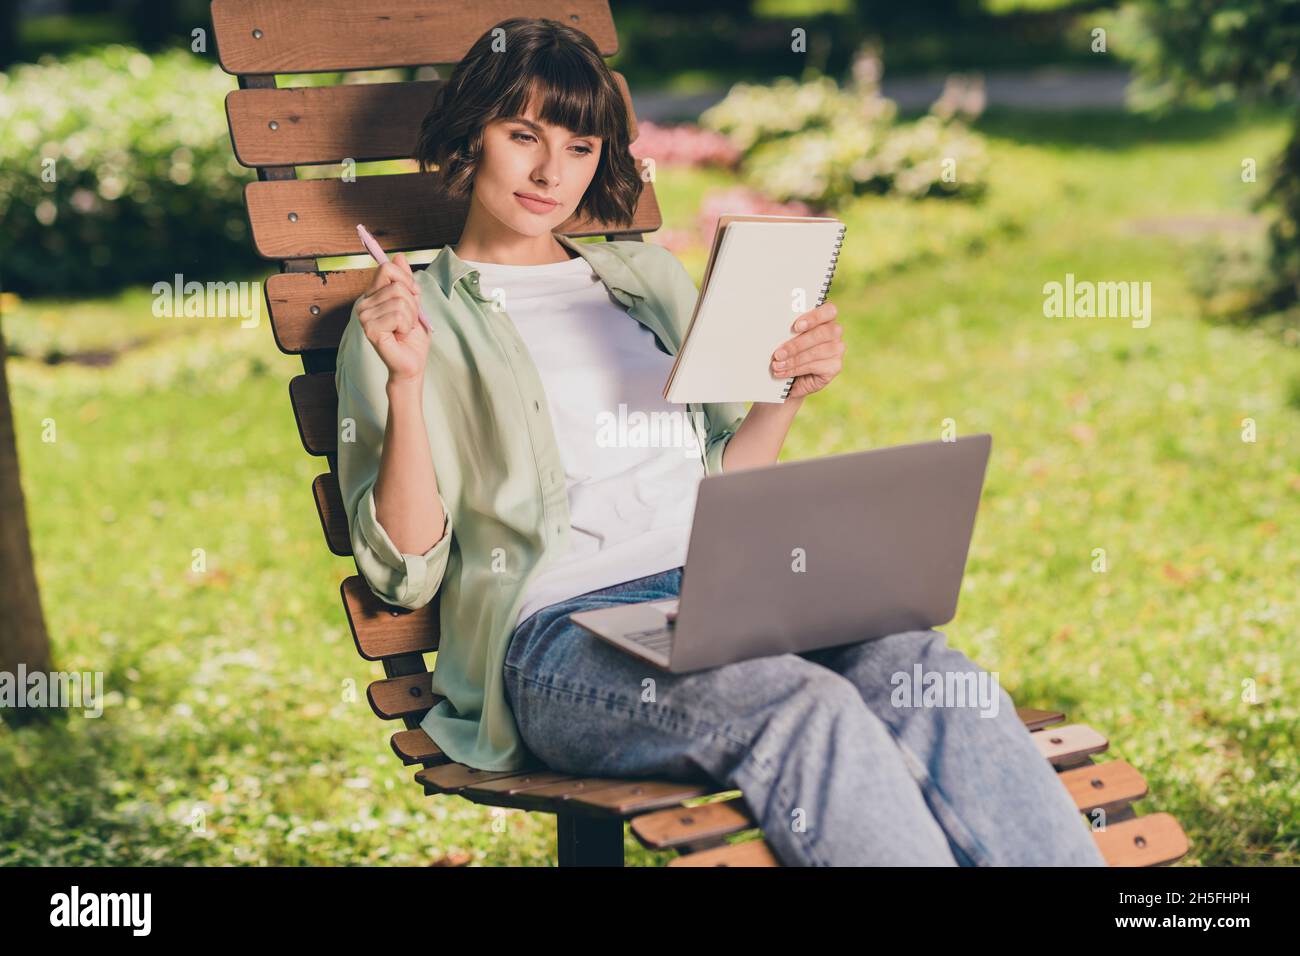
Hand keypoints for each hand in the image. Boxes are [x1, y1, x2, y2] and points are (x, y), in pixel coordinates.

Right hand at [356, 252, 429, 386]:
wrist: (411, 364)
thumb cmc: (412, 337)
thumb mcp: (414, 303)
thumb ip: (405, 281)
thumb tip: (399, 256)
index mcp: (372, 296)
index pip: (387, 268)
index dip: (407, 279)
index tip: (414, 295)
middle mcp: (364, 304)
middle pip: (397, 285)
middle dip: (412, 303)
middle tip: (408, 321)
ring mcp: (364, 317)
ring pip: (399, 300)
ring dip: (411, 317)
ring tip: (404, 329)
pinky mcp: (370, 330)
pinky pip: (398, 315)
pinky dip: (407, 326)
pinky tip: (400, 335)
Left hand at [770, 301, 843, 399]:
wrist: (794, 378)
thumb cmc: (790, 351)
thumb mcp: (787, 338)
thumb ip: (788, 330)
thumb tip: (775, 329)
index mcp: (825, 318)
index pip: (829, 311)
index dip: (814, 317)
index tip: (795, 327)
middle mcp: (834, 332)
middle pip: (823, 333)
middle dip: (797, 344)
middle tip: (778, 353)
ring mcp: (837, 349)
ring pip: (818, 351)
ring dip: (794, 359)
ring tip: (777, 365)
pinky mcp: (835, 366)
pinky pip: (816, 366)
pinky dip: (797, 369)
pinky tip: (784, 372)